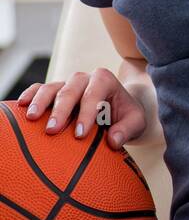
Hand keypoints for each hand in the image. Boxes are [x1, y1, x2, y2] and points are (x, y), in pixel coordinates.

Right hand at [17, 70, 146, 149]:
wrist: (120, 106)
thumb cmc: (127, 115)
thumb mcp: (136, 122)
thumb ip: (128, 129)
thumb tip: (114, 141)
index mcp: (105, 80)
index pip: (94, 95)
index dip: (86, 114)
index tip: (80, 134)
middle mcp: (84, 78)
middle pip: (70, 91)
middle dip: (61, 111)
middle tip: (53, 130)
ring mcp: (68, 83)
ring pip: (52, 88)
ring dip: (41, 102)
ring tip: (32, 119)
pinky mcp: (56, 89)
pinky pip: (40, 88)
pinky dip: (30, 95)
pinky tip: (21, 106)